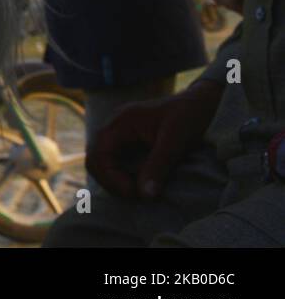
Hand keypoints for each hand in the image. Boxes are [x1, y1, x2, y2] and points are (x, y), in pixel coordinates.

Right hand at [88, 80, 221, 198]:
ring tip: (138, 192)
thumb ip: (158, 167)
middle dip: (110, 181)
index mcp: (121, 122)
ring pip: (103, 161)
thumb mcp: (175, 142)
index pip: (99, 154)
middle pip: (95, 158)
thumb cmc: (189, 117)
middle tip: (135, 196)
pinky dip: (122, 174)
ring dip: (115, 179)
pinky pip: (115, 159)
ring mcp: (120, 131)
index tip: (135, 194)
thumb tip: (144, 196)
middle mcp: (115, 125)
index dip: (111, 178)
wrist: (202, 102)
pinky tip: (140, 183)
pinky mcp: (128, 138)